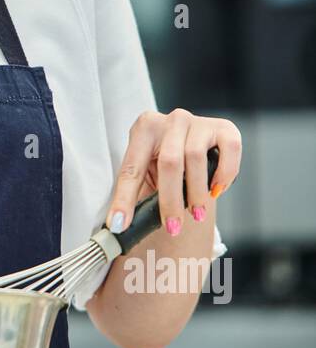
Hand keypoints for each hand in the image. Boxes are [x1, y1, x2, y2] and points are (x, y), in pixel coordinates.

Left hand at [105, 109, 241, 235]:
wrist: (192, 149)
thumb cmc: (163, 165)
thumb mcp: (145, 176)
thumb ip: (133, 196)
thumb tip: (117, 226)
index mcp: (144, 129)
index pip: (132, 168)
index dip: (124, 200)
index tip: (119, 224)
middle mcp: (171, 120)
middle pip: (169, 162)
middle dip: (171, 201)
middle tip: (172, 227)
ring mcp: (198, 122)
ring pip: (196, 157)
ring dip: (197, 192)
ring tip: (196, 213)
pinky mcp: (224, 128)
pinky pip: (229, 149)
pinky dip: (225, 173)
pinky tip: (216, 190)